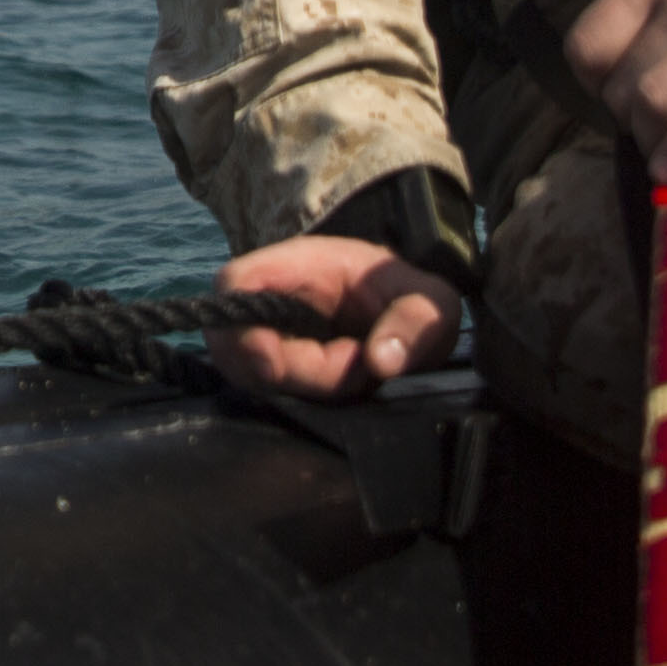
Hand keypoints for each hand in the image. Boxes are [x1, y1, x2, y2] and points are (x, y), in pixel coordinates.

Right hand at [211, 234, 464, 398]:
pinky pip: (270, 394)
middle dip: (300, 372)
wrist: (401, 318)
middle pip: (237, 345)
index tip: (276, 364)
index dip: (241, 324)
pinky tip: (344, 384)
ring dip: (309, 388)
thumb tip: (380, 361)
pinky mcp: (269, 371)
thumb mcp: (430, 300)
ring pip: (253, 377)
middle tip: (359, 367)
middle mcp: (265, 302)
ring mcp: (261, 339)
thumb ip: (415, 321)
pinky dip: (307, 400)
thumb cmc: (408, 298)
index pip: (236, 284)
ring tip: (358, 370)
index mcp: (295, 265)